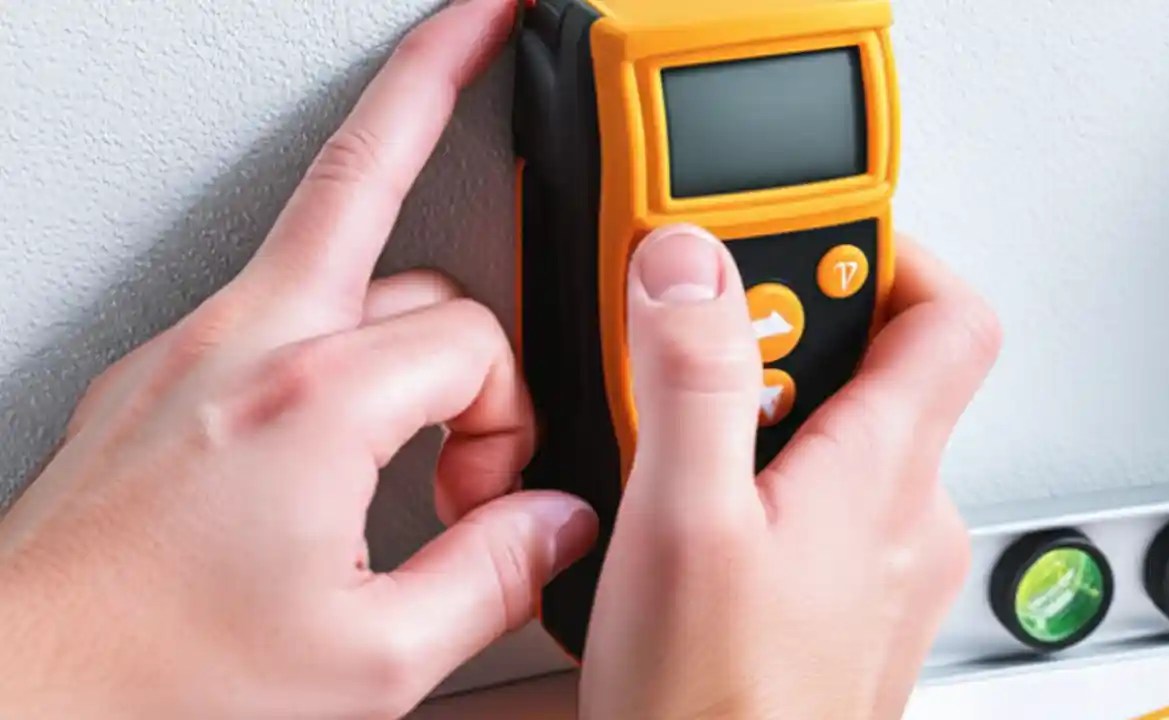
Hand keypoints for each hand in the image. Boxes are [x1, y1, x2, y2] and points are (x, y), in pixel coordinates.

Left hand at [0, 2, 596, 717]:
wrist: (6, 702)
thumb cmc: (153, 690)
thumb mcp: (372, 661)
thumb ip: (494, 575)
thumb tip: (558, 523)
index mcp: (311, 405)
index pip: (473, 345)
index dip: (510, 419)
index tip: (496, 493)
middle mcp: (241, 347)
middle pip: (369, 173)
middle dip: (445, 90)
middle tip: (496, 22)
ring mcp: (187, 350)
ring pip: (322, 234)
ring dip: (396, 221)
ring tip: (440, 185)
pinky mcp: (157, 379)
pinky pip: (270, 296)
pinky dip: (335, 299)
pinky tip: (359, 354)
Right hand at [580, 226, 1001, 718]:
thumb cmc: (719, 707)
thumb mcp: (685, 522)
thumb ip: (695, 380)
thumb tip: (692, 264)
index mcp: (884, 470)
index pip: (947, 313)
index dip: (888, 249)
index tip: (801, 232)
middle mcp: (904, 512)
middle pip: (882, 364)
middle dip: (789, 330)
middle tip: (698, 341)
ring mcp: (879, 564)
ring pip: (843, 436)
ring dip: (766, 407)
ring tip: (676, 433)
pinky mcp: (843, 602)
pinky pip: (823, 501)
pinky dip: (766, 474)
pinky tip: (696, 509)